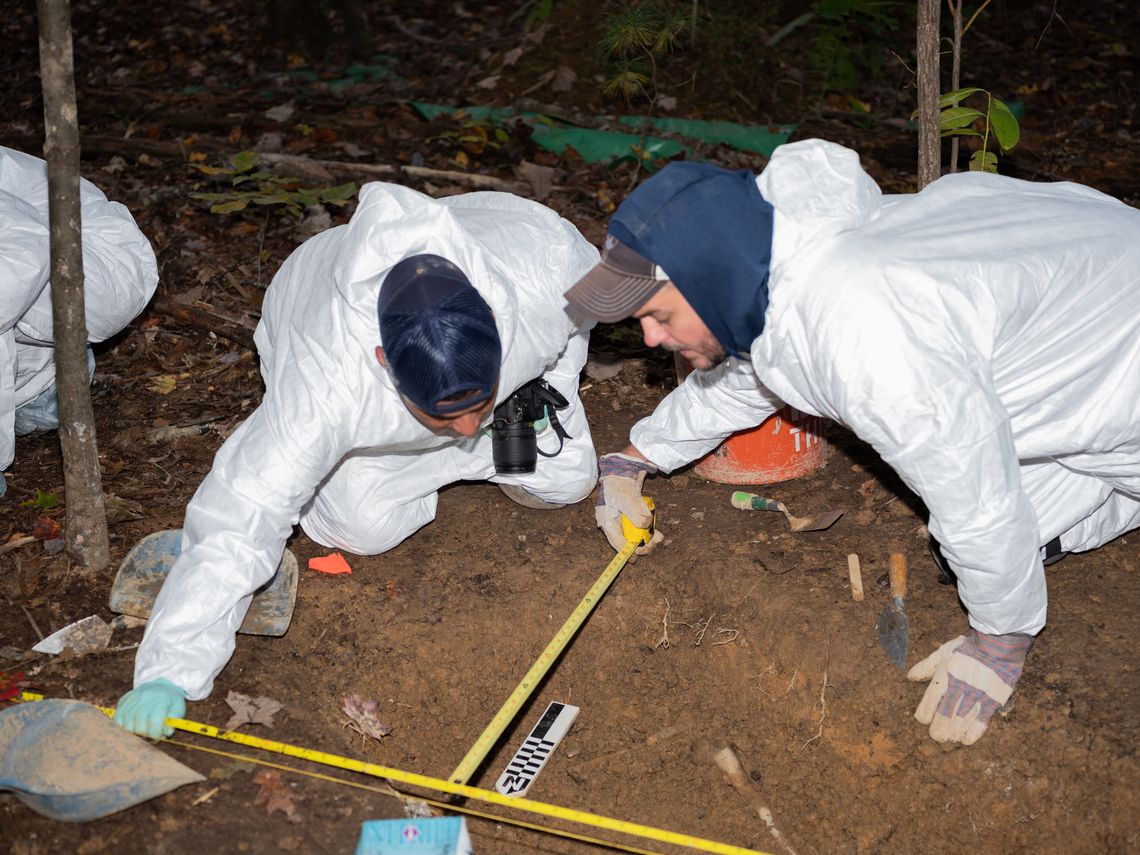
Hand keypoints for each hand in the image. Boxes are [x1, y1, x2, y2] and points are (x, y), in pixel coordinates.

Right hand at [113, 677, 186, 739]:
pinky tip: (132, 726)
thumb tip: (168, 732)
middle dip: (145, 735)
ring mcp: (132, 700)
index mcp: (160, 700)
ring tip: (142, 730)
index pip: (154, 722)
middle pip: (138, 726)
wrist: (161, 686)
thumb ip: (174, 722)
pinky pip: (117, 719)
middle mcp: (144, 699)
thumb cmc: (171, 702)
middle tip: (150, 734)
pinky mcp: (123, 702)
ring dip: (133, 732)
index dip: (155, 734)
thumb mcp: (178, 709)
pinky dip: (122, 726)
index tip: (158, 737)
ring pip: (126, 725)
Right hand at [595, 451, 663, 555]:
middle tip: (654, 544)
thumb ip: (636, 512)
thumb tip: (645, 526)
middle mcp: (612, 522)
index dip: (626, 552)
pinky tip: (656, 531)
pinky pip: (637, 526)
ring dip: (646, 538)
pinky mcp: (628, 515)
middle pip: (626, 540)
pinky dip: (647, 529)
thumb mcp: (628, 498)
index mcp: (607, 521)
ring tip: (659, 538)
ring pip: (633, 534)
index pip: (616, 541)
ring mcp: (620, 519)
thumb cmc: (621, 483)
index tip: (635, 558)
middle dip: (641, 544)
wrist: (623, 469)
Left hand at [907, 630, 1032, 744]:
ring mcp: (975, 698)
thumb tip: (910, 677)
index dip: (923, 717)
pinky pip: (979, 725)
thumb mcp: (943, 653)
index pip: (927, 707)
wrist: (998, 647)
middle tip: (938, 734)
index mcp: (942, 678)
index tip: (925, 718)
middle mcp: (957, 690)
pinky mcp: (991, 703)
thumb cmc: (968, 650)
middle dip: (938, 732)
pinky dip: (970, 735)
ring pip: (959, 726)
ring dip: (952, 735)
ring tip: (951, 736)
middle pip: (942, 721)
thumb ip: (926, 667)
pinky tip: (965, 739)